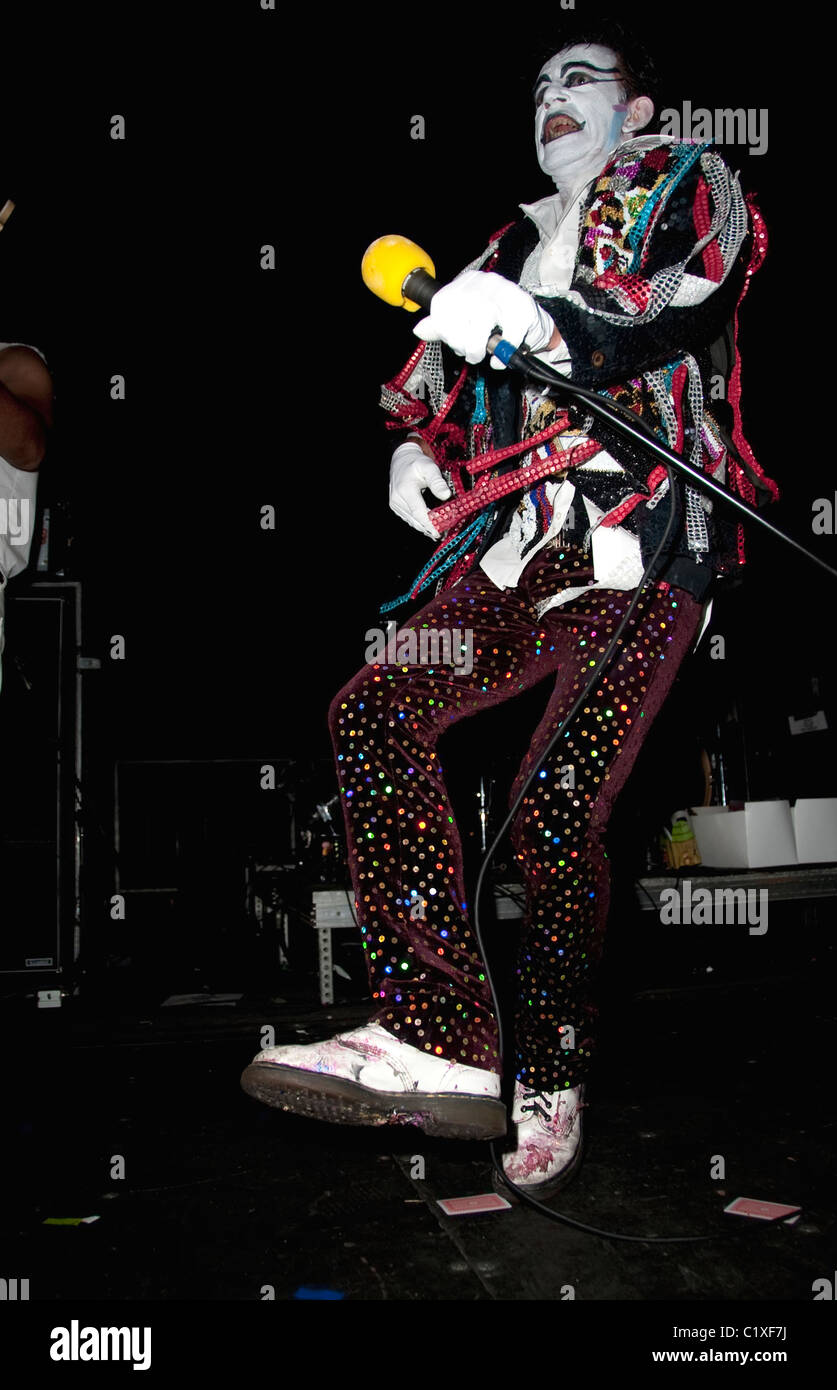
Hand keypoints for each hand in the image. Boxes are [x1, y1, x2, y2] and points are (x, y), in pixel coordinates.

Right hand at [389, 441, 450, 538]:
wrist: (402, 460)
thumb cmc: (417, 463)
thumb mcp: (429, 467)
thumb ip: (437, 482)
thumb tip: (446, 495)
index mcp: (405, 489)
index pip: (418, 512)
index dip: (429, 523)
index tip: (440, 531)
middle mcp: (397, 499)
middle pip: (415, 519)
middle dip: (430, 528)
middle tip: (444, 532)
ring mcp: (395, 504)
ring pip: (412, 521)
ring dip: (425, 528)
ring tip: (440, 532)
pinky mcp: (396, 507)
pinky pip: (409, 519)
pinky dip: (420, 524)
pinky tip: (430, 527)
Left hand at [414, 270, 555, 369]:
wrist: (532, 327)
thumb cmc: (496, 325)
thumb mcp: (465, 324)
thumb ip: (441, 326)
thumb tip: (419, 330)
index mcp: (466, 283)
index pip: (443, 305)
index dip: (445, 331)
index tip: (455, 343)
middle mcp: (484, 282)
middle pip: (460, 311)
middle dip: (460, 341)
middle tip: (468, 352)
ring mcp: (506, 291)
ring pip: (482, 318)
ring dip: (477, 346)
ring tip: (480, 355)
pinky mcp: (524, 307)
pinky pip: (508, 333)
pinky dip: (501, 352)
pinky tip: (498, 359)